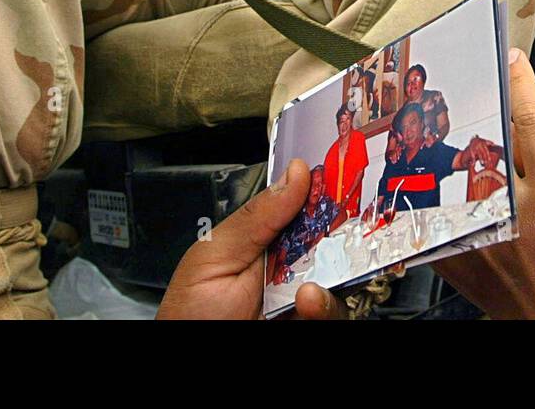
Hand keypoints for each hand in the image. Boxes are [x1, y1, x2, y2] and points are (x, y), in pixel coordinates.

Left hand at [158, 158, 345, 318]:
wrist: (190, 362)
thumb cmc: (190, 314)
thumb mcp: (216, 254)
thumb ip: (256, 217)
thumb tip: (296, 174)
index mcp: (267, 241)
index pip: (307, 209)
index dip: (326, 195)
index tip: (339, 181)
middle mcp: (291, 268)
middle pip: (335, 241)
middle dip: (344, 233)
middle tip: (341, 230)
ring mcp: (303, 300)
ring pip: (343, 278)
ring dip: (335, 276)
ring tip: (308, 289)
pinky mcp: (312, 321)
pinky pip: (337, 312)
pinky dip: (327, 307)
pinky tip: (308, 303)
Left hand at [432, 50, 534, 318]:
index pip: (529, 120)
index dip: (517, 80)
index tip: (510, 59)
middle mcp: (513, 216)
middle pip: (480, 142)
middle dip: (472, 108)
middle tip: (462, 82)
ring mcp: (483, 241)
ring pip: (452, 177)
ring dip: (444, 150)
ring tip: (431, 123)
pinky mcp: (464, 267)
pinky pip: (438, 220)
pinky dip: (433, 198)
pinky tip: (427, 184)